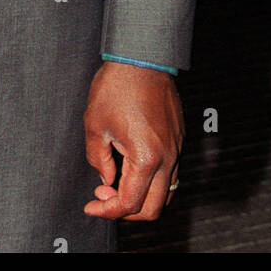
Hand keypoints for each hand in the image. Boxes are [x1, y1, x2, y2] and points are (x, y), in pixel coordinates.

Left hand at [82, 61, 182, 219]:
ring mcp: (176, 148)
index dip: (106, 210)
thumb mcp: (95, 126)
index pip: (128, 202)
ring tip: (117, 183)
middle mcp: (167, 158)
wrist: (141, 58)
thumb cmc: (117, 87)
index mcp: (145, 158)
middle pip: (153, 208)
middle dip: (126, 211)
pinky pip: (171, 172)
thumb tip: (106, 180)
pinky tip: (132, 166)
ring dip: (142, 197)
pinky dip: (152, 180)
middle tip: (104, 197)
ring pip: (166, 192)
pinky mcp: (178, 138)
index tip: (91, 206)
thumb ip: (99, 160)